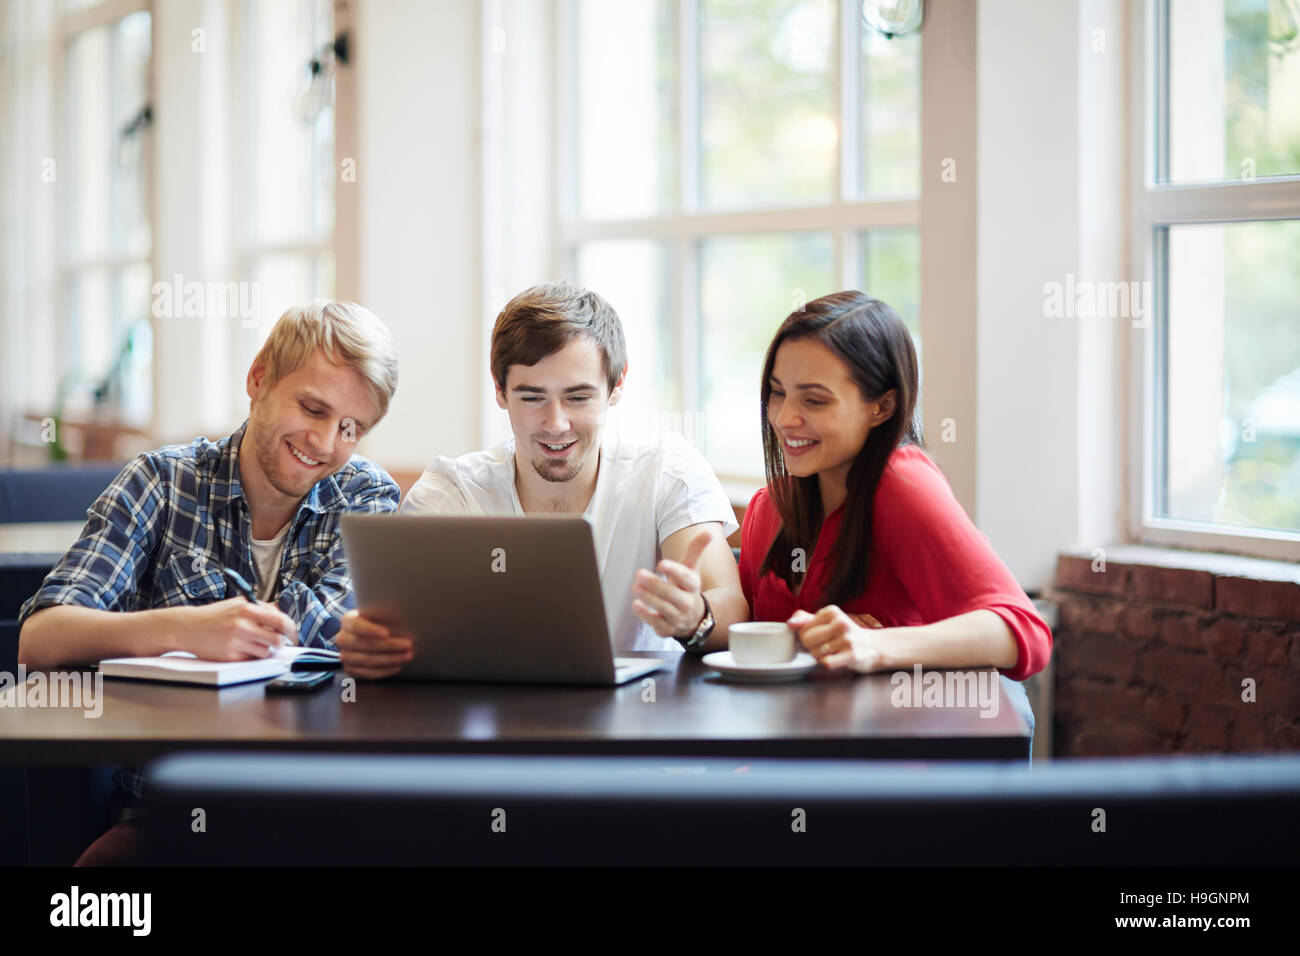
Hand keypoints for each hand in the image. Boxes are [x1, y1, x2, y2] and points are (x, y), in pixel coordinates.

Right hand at [179, 597, 296, 660]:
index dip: (290, 628)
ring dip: (264, 649)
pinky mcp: (230, 657)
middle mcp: (242, 626)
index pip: (280, 620)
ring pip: (266, 652)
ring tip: (253, 642)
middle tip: (278, 642)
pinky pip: (251, 659)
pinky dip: (251, 655)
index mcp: (247, 610)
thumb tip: (282, 614)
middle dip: (281, 642)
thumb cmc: (215, 615)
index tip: (291, 632)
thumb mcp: (237, 604)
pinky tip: (241, 648)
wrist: (187, 628)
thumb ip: (260, 608)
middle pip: (277, 640)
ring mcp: (236, 643)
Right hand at [335, 609, 413, 678]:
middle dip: (389, 646)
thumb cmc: (376, 622)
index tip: (386, 633)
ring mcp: (345, 656)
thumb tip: (404, 619)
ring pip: (367, 660)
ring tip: (407, 656)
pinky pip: (367, 673)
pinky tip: (397, 666)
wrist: (367, 635)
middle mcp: (343, 638)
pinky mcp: (351, 669)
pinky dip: (384, 671)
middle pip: (364, 644)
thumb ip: (384, 616)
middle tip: (408, 645)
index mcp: (348, 621)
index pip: (357, 625)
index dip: (371, 630)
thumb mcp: (377, 614)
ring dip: (390, 659)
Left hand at [631, 529, 710, 638]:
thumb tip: (709, 532)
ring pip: (664, 609)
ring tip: (635, 587)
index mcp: (693, 585)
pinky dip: (646, 615)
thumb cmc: (686, 587)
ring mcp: (678, 617)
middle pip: (672, 594)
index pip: (686, 578)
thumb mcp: (691, 568)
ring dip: (649, 598)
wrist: (693, 616)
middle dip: (655, 585)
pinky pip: (657, 623)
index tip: (661, 563)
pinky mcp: (668, 628)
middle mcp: (687, 602)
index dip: (674, 570)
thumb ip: (696, 550)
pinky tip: (636, 605)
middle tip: (639, 574)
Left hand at [787, 605, 884, 672]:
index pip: (802, 628)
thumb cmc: (844, 634)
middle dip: (810, 647)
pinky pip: (826, 663)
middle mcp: (841, 622)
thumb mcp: (827, 621)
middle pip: (807, 640)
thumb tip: (789, 623)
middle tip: (824, 646)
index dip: (805, 637)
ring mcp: (848, 638)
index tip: (818, 637)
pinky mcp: (853, 654)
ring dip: (820, 657)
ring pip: (815, 653)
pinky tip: (836, 659)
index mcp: (832, 611)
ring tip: (832, 652)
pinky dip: (827, 664)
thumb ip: (805, 620)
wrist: (873, 647)